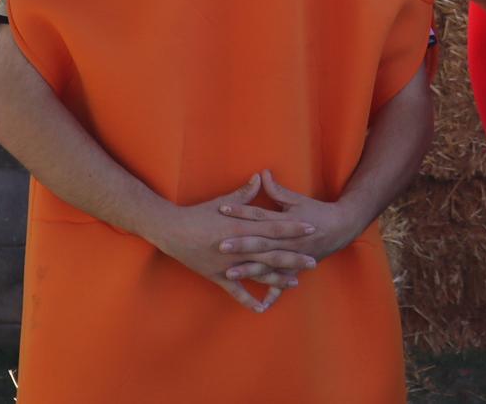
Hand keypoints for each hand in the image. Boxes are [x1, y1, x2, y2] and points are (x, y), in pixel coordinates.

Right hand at [144, 173, 316, 312]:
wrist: (171, 230)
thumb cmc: (197, 213)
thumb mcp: (223, 202)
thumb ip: (245, 194)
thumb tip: (261, 177)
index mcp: (241, 226)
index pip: (274, 227)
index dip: (293, 228)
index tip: (311, 228)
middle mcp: (238, 247)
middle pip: (271, 253)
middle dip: (293, 258)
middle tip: (314, 261)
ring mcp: (228, 264)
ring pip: (258, 274)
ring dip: (277, 279)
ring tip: (296, 282)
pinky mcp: (217, 276)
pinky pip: (236, 291)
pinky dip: (249, 300)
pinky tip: (262, 307)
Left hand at [215, 170, 366, 285]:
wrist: (342, 227)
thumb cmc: (316, 211)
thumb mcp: (296, 200)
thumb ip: (277, 190)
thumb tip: (261, 173)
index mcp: (286, 222)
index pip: (260, 216)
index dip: (242, 212)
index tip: (222, 209)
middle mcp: (288, 241)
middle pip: (262, 243)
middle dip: (241, 245)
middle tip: (220, 245)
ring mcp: (292, 257)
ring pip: (269, 265)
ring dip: (250, 270)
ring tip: (229, 273)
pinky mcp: (296, 269)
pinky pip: (283, 285)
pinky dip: (273, 295)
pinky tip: (259, 306)